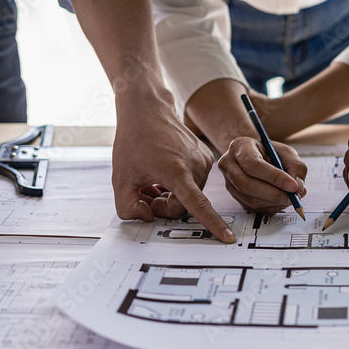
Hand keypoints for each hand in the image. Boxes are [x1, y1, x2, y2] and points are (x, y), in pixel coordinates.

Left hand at [112, 100, 235, 242]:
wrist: (148, 111)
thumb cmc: (134, 141)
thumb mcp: (120, 179)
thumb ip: (128, 208)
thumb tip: (148, 218)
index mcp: (177, 172)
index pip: (198, 205)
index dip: (213, 224)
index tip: (228, 237)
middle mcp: (196, 166)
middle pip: (182, 206)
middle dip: (161, 205)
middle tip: (143, 192)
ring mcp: (204, 161)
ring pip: (188, 196)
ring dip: (168, 195)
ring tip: (151, 180)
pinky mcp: (206, 158)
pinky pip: (193, 184)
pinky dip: (177, 184)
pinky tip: (162, 172)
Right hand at [218, 137, 306, 214]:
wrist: (255, 155)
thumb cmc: (269, 152)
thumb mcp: (286, 152)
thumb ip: (295, 167)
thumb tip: (299, 189)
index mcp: (240, 147)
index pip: (254, 164)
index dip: (274, 177)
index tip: (293, 185)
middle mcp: (229, 164)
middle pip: (247, 184)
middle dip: (274, 194)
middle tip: (293, 197)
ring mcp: (229, 182)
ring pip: (250, 199)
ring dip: (273, 202)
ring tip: (289, 197)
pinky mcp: (235, 196)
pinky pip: (253, 207)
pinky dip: (270, 206)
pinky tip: (280, 200)